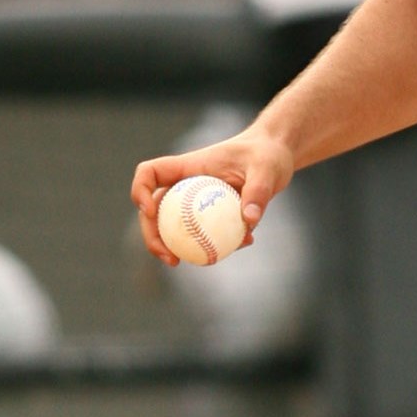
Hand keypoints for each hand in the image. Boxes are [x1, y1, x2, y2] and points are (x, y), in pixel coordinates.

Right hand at [129, 125, 295, 266]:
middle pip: (154, 210)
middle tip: (170, 258)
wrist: (276, 154)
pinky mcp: (211, 215)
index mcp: (188, 166)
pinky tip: (245, 243)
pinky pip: (204, 234)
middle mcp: (185, 184)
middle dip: (153, 236)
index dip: (140, 191)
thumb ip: (258, 192)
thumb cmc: (267, 153)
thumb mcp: (267, 169)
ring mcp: (196, 201)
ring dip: (177, 248)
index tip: (151, 212)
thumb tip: (248, 221)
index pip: (150, 173)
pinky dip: (217, 244)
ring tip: (197, 262)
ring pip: (175, 228)